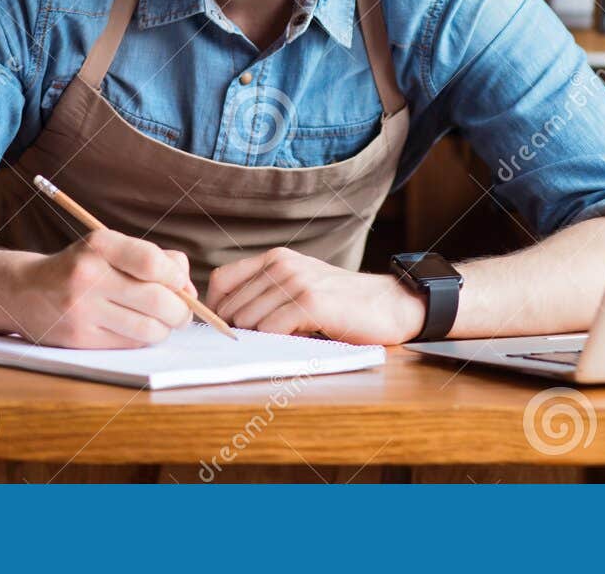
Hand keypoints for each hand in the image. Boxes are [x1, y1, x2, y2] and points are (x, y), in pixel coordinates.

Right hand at [3, 229, 194, 348]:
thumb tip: (189, 289)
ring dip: (165, 328)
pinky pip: (129, 344)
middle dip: (181, 310)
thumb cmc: (83, 266)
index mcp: (100, 245)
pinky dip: (143, 339)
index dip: (177, 277)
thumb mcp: (111, 248)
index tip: (180, 283)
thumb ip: (155, 259)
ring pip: (148, 329)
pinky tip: (137, 328)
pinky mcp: (80, 339)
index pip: (152, 263)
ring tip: (162, 321)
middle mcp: (88, 276)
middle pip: (157, 301)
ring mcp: (82, 311)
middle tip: (182, 311)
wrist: (25, 290)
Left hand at [206, 247, 425, 344]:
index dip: (215, 310)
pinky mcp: (310, 302)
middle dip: (238, 332)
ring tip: (285, 342)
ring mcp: (296, 281)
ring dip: (261, 340)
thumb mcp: (299, 286)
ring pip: (248, 322)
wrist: (389, 304)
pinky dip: (275, 343)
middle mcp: (282, 264)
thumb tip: (225, 322)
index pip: (221, 280)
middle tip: (260, 346)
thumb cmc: (342, 303)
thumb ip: (267, 293)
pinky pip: (270, 329)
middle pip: (231, 307)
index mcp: (276, 258)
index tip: (224, 332)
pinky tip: (295, 342)